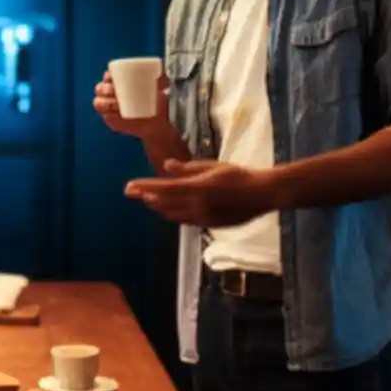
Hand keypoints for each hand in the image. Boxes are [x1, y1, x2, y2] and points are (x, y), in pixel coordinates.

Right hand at [93, 70, 173, 138]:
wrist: (157, 122)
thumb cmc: (157, 102)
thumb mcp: (161, 88)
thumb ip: (162, 79)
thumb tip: (160, 76)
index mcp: (119, 81)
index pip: (108, 76)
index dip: (107, 76)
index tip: (112, 77)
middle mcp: (111, 93)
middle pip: (100, 88)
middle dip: (104, 89)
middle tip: (114, 91)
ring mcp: (109, 106)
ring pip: (99, 102)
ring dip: (105, 102)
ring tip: (117, 105)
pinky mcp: (110, 118)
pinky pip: (104, 115)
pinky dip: (107, 114)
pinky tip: (114, 113)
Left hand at [124, 159, 280, 226]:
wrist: (262, 194)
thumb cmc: (238, 175)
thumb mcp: (212, 166)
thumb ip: (187, 169)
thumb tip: (166, 166)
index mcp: (197, 188)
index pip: (163, 189)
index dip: (144, 188)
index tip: (129, 187)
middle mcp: (196, 205)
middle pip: (163, 204)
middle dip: (147, 198)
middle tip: (133, 192)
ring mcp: (202, 217)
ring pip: (172, 214)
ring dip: (158, 207)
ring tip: (148, 200)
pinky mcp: (209, 224)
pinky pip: (184, 220)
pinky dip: (172, 214)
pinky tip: (168, 210)